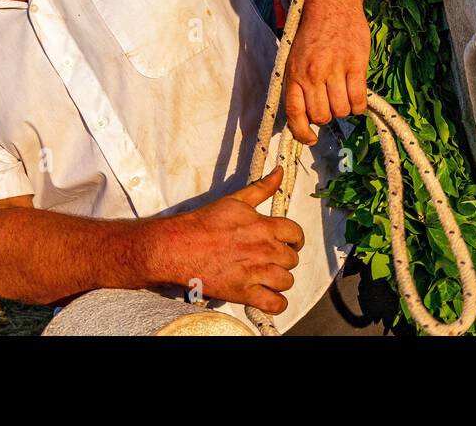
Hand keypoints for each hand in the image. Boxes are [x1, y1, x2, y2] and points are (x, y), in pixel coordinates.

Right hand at [169, 167, 303, 314]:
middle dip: (284, 260)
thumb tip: (280, 171)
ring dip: (279, 280)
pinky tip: (269, 297)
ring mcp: (254, 272)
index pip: (296, 234)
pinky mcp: (243, 292)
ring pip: (286, 281)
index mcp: (264, 226)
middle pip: (292, 260)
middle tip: (272, 260)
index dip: (294, 239)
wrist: (178, 247)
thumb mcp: (235, 200)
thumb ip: (262, 188)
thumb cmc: (204, 222)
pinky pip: (274, 304)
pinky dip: (276, 304)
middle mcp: (263, 249)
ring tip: (268, 277)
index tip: (288, 243)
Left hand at [283, 0, 370, 144]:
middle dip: (327, 116)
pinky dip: (359, 105)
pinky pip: (359, 99)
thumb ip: (297, 84)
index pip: (295, 114)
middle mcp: (312, 73)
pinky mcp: (356, 64)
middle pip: (322, 116)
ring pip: (341, 110)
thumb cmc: (312, 30)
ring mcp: (335, 69)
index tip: (310, 139)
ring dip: (344, 109)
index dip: (302, 133)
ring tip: (343, 95)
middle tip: (330, 105)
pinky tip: (356, 96)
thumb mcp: (294, 56)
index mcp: (294, 73)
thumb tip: (304, 115)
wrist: (332, 1)